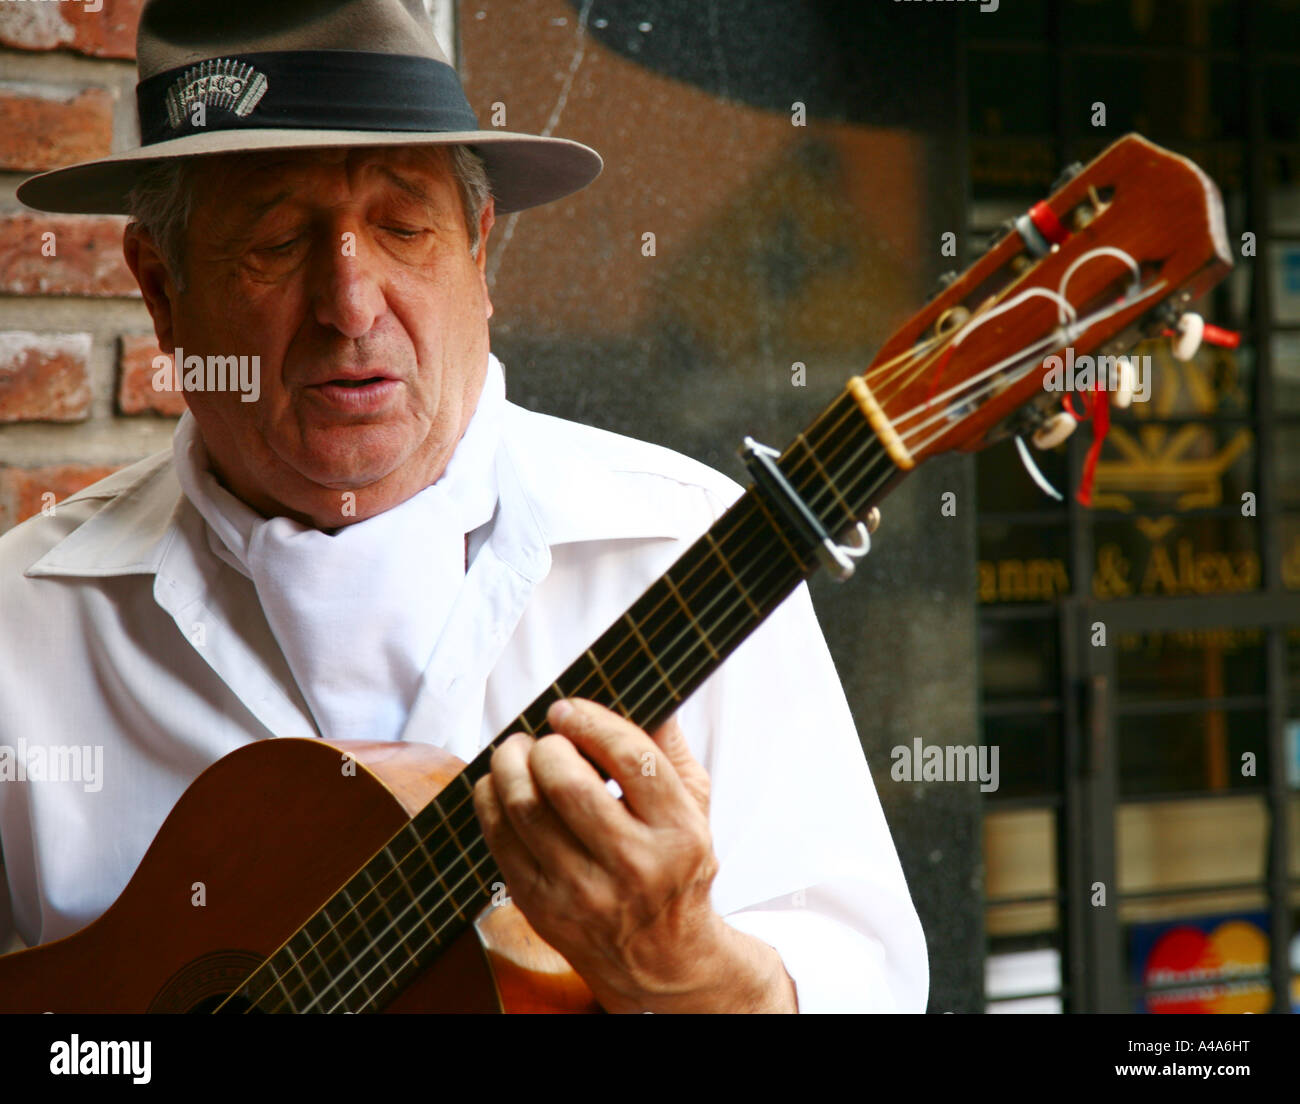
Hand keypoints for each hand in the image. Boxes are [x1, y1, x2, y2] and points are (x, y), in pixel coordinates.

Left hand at [472, 697, 796, 1012]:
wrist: (659, 959)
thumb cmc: (675, 868)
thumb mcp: (695, 808)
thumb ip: (669, 748)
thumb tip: (645, 688)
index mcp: (679, 833)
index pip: (631, 759)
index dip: (590, 722)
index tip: (567, 709)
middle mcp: (634, 866)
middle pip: (568, 785)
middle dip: (544, 747)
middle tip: (542, 738)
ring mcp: (584, 892)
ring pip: (526, 810)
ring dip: (509, 766)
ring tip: (516, 753)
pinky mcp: (543, 906)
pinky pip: (500, 840)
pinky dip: (489, 800)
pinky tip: (499, 786)